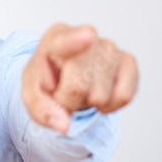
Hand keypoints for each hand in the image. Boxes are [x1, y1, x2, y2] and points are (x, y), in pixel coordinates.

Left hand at [21, 24, 137, 133]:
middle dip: (68, 101)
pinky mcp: (129, 61)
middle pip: (78, 85)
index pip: (65, 41)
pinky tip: (98, 93)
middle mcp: (86, 35)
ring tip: (81, 90)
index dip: (75, 41)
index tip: (86, 36)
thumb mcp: (32, 94)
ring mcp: (110, 47)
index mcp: (55, 38)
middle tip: (62, 95)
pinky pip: (123, 97)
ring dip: (88, 103)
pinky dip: (109, 106)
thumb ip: (40, 109)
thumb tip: (64, 126)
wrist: (64, 76)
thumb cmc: (48, 79)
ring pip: (100, 96)